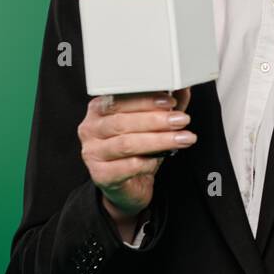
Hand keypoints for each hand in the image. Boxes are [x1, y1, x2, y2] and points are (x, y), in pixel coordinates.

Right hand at [78, 87, 194, 224]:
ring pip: (126, 143)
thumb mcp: (152, 124)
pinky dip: (148, 161)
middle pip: (122, 122)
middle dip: (156, 120)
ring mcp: (92, 153)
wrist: (128, 184)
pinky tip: (161, 158)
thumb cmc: (137, 150)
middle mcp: (91, 129)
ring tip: (182, 138)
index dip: (146, 100)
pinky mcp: (101, 174)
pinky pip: (128, 166)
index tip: (170, 102)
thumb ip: (164, 106)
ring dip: (159, 140)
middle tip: (181, 120)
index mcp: (99, 110)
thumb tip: (183, 88)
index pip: (119, 100)